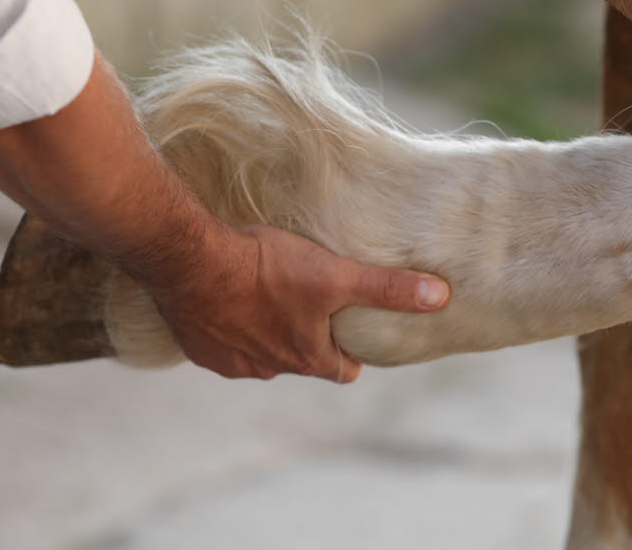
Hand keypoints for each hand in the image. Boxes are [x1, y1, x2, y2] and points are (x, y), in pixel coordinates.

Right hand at [145, 224, 450, 382]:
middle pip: (303, 360)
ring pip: (263, 354)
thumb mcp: (335, 274)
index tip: (354, 328)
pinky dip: (232, 327)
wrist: (191, 261)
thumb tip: (441, 297)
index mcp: (306, 357)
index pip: (344, 371)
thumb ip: (387, 289)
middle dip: (310, 338)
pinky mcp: (200, 349)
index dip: (352, 351)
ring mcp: (232, 362)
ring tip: (272, 294)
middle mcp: (269, 369)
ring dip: (269, 331)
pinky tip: (232, 298)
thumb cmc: (265, 267)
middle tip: (314, 303)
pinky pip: (224, 345)